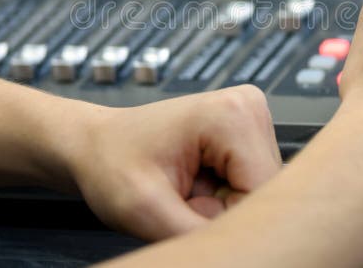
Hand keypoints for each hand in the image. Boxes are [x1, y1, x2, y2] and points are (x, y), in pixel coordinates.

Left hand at [49, 85, 280, 240]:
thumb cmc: (111, 163)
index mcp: (233, 115)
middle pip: (266, 193)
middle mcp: (250, 109)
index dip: (226, 221)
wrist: (96, 145)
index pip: (264, 196)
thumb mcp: (147, 210)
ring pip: (261, 194)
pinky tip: (196, 188)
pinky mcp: (248, 135)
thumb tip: (242, 252)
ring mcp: (252, 119)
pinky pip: (253, 187)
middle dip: (225, 213)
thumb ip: (201, 237)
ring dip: (224, 208)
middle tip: (182, 202)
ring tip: (187, 193)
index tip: (186, 214)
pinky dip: (224, 200)